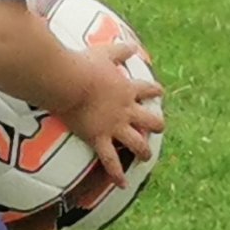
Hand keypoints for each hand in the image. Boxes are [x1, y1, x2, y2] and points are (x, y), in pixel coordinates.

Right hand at [54, 42, 165, 180]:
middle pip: (150, 121)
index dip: (155, 92)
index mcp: (128, 90)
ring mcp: (114, 127)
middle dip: (156, 126)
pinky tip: (122, 185)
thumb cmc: (83, 65)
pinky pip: (110, 161)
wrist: (69, 82)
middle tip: (158, 128)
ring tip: (146, 157)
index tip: (160, 94)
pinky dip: (116, 175)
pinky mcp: (99, 138)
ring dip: (144, 151)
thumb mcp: (105, 52)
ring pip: (138, 144)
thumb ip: (119, 50)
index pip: (148, 90)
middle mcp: (126, 110)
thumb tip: (132, 45)